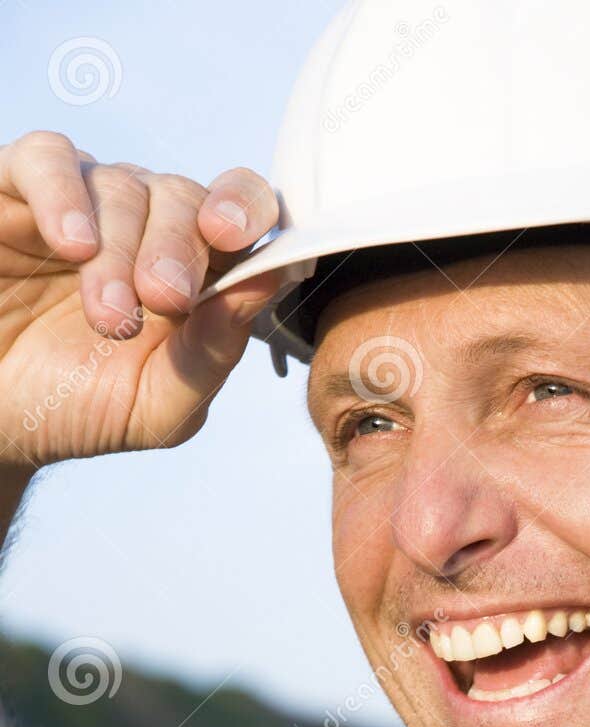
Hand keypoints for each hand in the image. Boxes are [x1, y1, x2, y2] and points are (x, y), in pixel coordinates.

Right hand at [0, 130, 281, 465]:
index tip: (236, 238)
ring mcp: (80, 203)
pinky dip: (65, 195)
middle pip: (184, 197)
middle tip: (164, 299)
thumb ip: (213, 353)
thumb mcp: (155, 405)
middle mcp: (140, 226)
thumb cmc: (77, 409)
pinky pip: (48, 158)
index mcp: (190, 271)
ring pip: (124, 186)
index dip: (246, 210)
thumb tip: (269, 282)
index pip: (237, 213)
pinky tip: (73, 245)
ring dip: (122, 249)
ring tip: (109, 316)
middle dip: (180, 249)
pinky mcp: (14, 188)